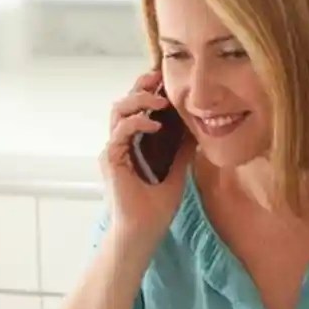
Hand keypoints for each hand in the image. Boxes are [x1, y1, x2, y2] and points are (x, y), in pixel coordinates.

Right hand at [101, 70, 195, 245]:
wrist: (144, 231)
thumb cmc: (157, 208)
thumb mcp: (178, 171)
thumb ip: (183, 150)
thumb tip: (197, 129)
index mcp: (135, 144)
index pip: (138, 109)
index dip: (149, 91)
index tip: (165, 80)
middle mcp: (121, 144)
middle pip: (125, 103)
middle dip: (141, 87)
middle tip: (158, 76)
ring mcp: (114, 150)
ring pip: (119, 111)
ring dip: (139, 101)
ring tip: (160, 101)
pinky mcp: (111, 159)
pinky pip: (120, 132)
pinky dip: (136, 123)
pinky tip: (155, 124)